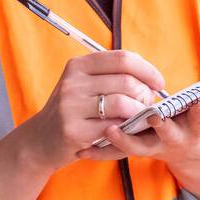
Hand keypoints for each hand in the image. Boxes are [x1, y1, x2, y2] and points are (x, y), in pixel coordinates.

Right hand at [23, 50, 165, 170]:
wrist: (41, 140)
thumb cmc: (74, 111)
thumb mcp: (85, 85)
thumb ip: (112, 76)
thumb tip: (151, 77)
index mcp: (79, 66)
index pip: (123, 59)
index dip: (147, 70)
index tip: (159, 83)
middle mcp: (73, 82)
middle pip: (127, 81)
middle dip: (145, 95)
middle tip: (148, 106)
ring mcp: (71, 106)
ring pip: (123, 103)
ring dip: (139, 113)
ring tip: (138, 118)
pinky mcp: (73, 130)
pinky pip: (113, 127)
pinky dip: (126, 129)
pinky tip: (124, 131)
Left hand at [77, 52, 199, 166]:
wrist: (192, 155)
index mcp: (199, 126)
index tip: (198, 101)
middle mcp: (177, 139)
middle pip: (169, 134)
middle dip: (160, 125)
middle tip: (151, 114)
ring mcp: (156, 147)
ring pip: (139, 147)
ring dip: (124, 140)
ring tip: (108, 130)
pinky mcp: (139, 151)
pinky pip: (117, 155)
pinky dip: (101, 153)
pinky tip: (83, 149)